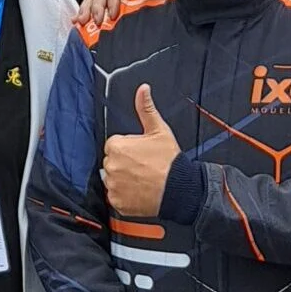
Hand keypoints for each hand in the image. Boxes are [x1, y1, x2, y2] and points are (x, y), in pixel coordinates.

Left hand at [102, 85, 180, 216]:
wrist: (179, 189)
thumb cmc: (170, 162)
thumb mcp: (159, 130)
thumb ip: (146, 109)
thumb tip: (143, 90)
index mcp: (117, 146)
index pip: (114, 145)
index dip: (128, 148)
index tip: (140, 154)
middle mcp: (111, 166)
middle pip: (112, 162)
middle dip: (124, 163)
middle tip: (143, 167)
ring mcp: (113, 185)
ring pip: (113, 179)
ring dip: (123, 179)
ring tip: (142, 179)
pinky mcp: (117, 202)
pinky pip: (116, 196)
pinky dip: (125, 195)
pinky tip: (139, 191)